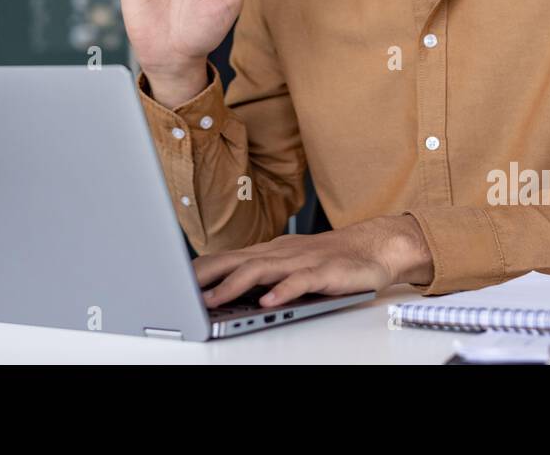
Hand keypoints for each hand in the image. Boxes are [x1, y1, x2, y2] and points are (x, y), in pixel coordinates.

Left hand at [193, 215, 434, 307]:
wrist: (374, 247)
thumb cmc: (329, 258)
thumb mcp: (288, 264)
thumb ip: (259, 273)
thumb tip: (222, 288)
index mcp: (269, 251)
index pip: (227, 256)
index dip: (201, 268)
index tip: (175, 280)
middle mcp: (281, 253)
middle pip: (237, 260)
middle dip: (208, 276)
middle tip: (182, 291)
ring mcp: (302, 261)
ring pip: (262, 270)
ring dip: (234, 285)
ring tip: (213, 301)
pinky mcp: (324, 272)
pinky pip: (300, 282)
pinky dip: (282, 291)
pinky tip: (268, 301)